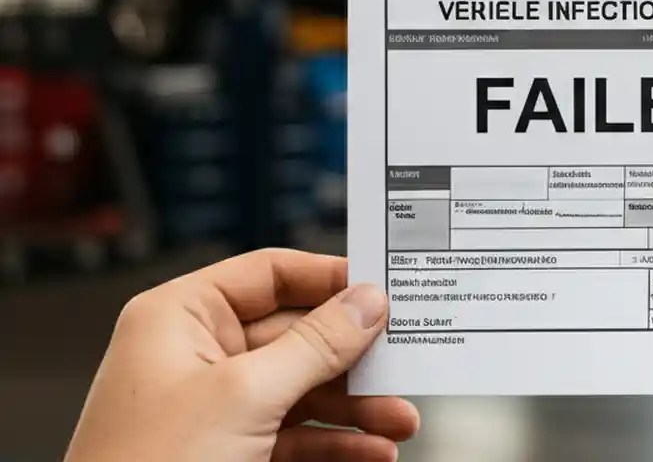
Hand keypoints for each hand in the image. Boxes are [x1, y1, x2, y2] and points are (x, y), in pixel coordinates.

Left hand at [65, 249, 417, 461]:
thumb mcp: (245, 396)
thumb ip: (315, 344)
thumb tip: (365, 304)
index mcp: (180, 318)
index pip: (270, 275)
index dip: (330, 279)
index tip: (385, 291)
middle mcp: (195, 356)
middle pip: (297, 336)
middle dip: (355, 359)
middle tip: (405, 363)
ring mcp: (212, 408)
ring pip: (303, 390)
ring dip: (356, 408)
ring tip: (398, 422)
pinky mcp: (227, 452)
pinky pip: (294, 434)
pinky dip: (335, 444)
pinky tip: (370, 452)